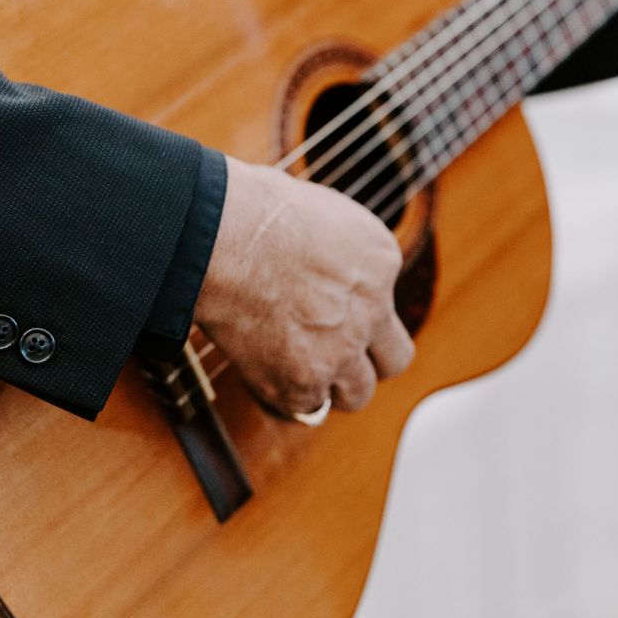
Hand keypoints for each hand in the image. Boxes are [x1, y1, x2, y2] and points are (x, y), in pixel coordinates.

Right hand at [195, 156, 414, 418]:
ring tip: (297, 365)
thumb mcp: (320, 212)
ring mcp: (340, 352)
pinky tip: (266, 368)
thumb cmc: (252, 211)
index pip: (385, 303)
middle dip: (368, 359)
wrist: (222, 238)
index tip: (326, 304)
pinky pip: (307, 406)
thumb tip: (322, 265)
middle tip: (333, 349)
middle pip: (395, 359)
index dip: (354, 308)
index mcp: (381, 260)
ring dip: (333, 384)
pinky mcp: (303, 383)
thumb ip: (336, 250)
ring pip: (358, 393)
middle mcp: (371, 310)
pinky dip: (288, 393)